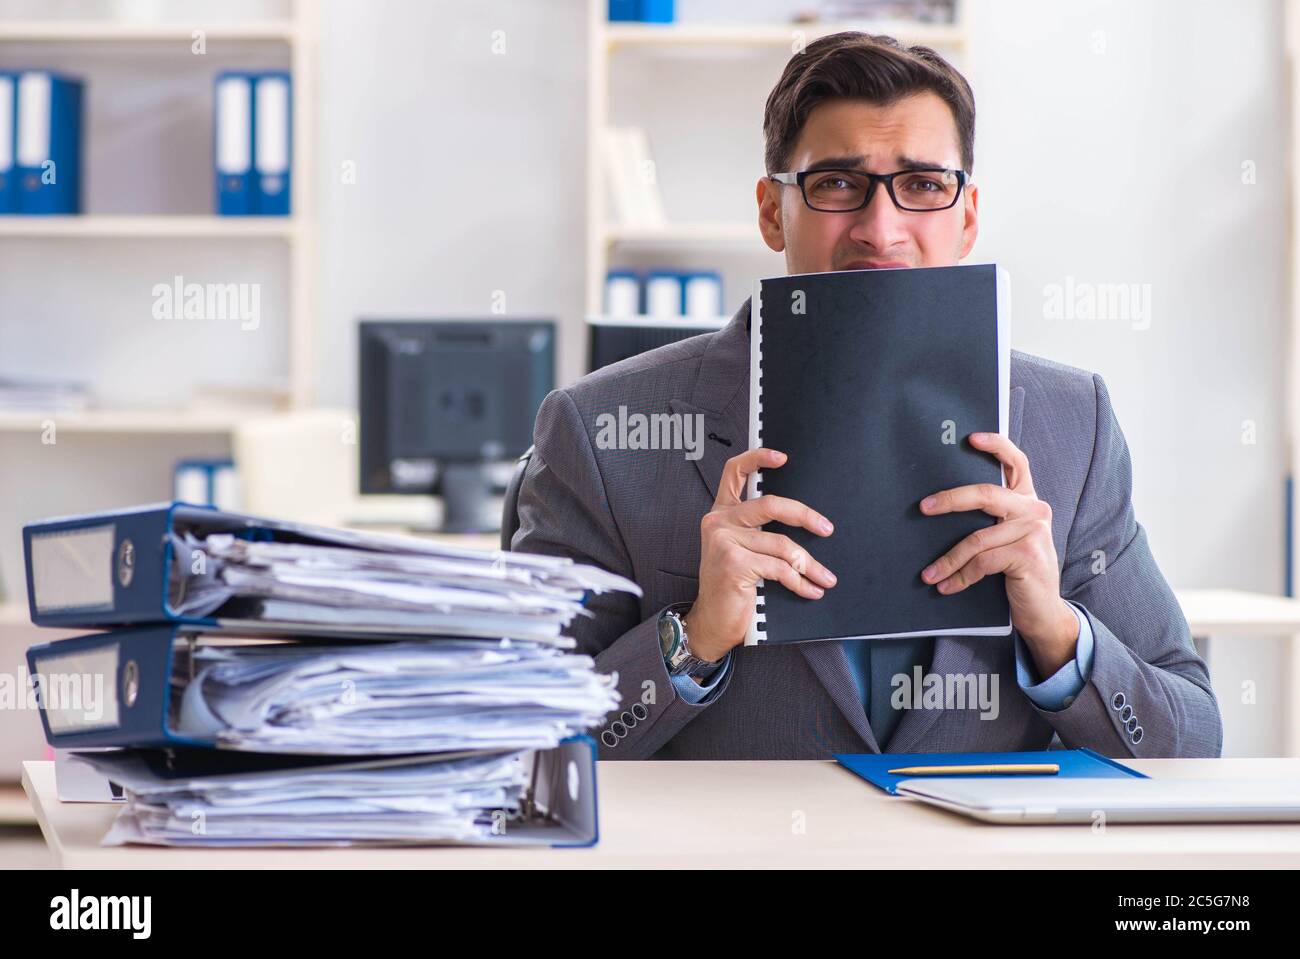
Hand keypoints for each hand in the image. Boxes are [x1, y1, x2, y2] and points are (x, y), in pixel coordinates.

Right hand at [686, 447, 836, 661]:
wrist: (712, 621)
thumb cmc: (731, 586)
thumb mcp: (739, 550)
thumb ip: (757, 530)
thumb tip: (804, 520)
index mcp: (720, 513)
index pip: (734, 472)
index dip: (758, 458)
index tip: (782, 456)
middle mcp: (718, 522)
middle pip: (771, 505)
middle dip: (805, 517)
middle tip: (826, 529)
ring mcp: (724, 541)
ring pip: (781, 544)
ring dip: (810, 564)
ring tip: (825, 577)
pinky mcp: (734, 563)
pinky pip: (780, 568)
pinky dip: (800, 582)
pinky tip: (811, 589)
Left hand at [918, 432, 1078, 677]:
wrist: (1042, 611)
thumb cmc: (1017, 571)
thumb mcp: (1006, 539)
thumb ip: (990, 519)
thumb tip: (942, 506)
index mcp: (1027, 500)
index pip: (1017, 463)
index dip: (996, 446)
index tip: (971, 438)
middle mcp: (1034, 510)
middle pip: (986, 494)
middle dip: (950, 499)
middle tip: (923, 507)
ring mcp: (1033, 532)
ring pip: (977, 538)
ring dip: (948, 559)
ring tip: (928, 574)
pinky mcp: (1028, 556)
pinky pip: (982, 562)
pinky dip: (960, 576)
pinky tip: (946, 586)